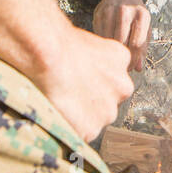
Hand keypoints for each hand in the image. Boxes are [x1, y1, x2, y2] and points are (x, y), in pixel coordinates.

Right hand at [31, 26, 134, 141]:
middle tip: (66, 92)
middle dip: (90, 100)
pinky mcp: (90, 129)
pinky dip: (67, 126)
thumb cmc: (57, 41)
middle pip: (107, 100)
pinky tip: (54, 111)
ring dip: (79, 115)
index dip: (93, 80)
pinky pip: (79, 132)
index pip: (112, 77)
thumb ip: (91, 57)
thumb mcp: (85, 40)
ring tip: (57, 101)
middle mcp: (123, 87)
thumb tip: (80, 64)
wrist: (48, 55)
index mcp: (121, 59)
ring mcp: (107, 111)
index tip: (77, 79)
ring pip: (95, 119)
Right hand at [93, 0, 149, 70]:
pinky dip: (102, 44)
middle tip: (121, 68)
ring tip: (113, 60)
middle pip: (122, 41)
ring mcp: (110, 11)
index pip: (137, 43)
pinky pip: (99, 34)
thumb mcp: (144, 27)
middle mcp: (126, 11)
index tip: (131, 68)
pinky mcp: (98, 13)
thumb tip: (138, 68)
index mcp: (142, 15)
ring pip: (108, 38)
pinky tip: (105, 49)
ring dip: (110, 52)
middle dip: (121, 57)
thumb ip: (142, 47)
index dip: (134, 59)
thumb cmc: (136, 14)